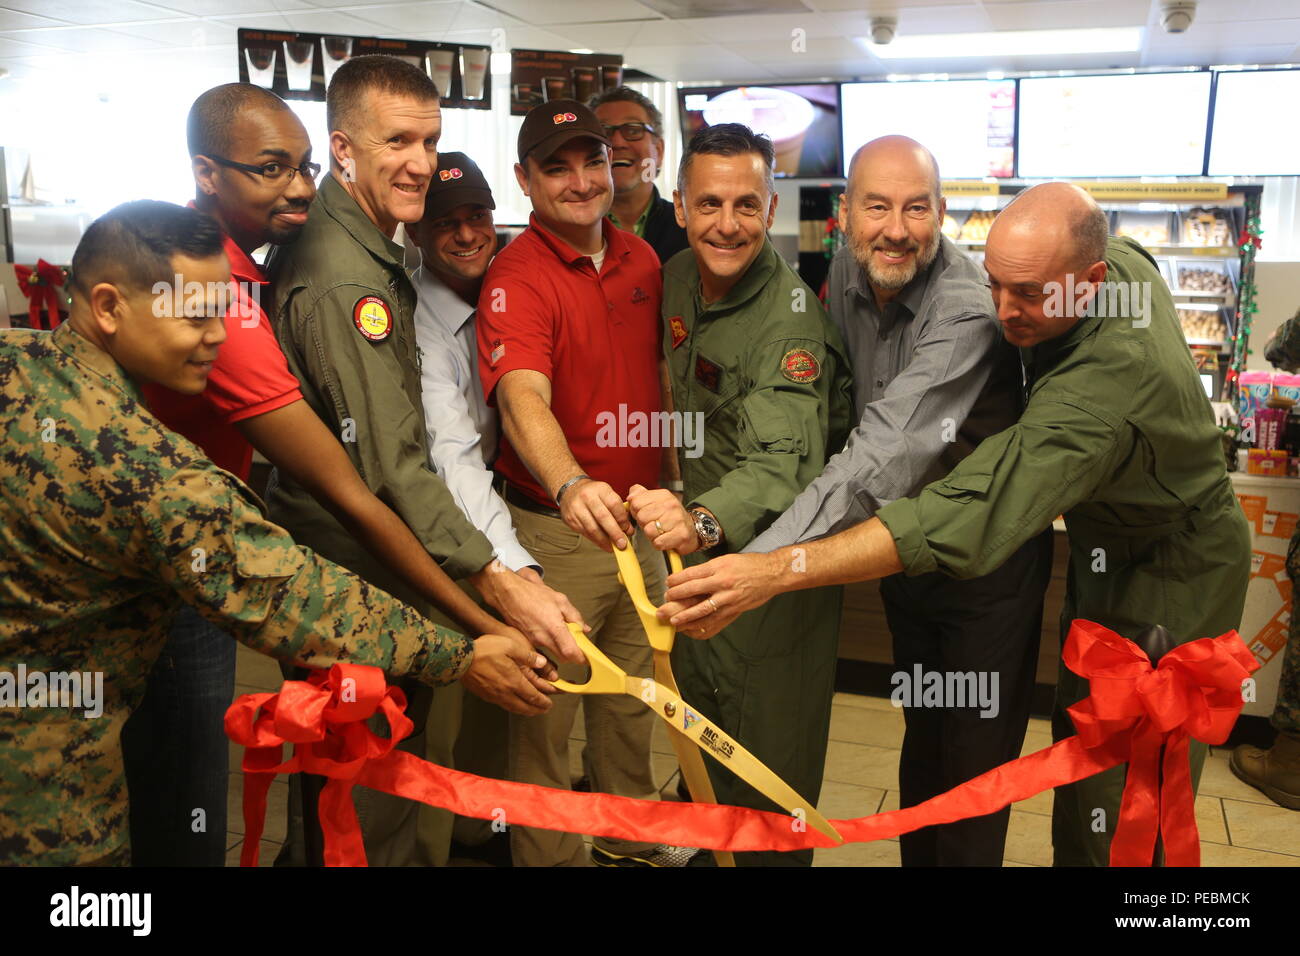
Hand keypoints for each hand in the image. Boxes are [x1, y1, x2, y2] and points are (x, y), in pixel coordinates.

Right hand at [461, 632, 556, 715]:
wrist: (460, 659)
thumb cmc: (484, 650)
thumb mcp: (510, 646)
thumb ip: (527, 656)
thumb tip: (542, 663)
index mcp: (514, 681)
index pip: (533, 696)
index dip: (543, 702)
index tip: (549, 704)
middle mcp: (506, 692)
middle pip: (525, 707)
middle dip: (537, 710)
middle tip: (544, 710)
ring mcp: (495, 696)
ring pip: (514, 708)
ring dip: (525, 711)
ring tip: (532, 710)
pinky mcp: (486, 695)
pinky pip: (504, 705)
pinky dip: (513, 707)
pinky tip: (514, 704)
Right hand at [475, 562, 586, 663]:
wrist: (508, 594)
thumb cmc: (532, 594)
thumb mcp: (560, 600)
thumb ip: (574, 616)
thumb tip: (584, 628)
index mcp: (554, 629)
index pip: (571, 653)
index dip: (581, 658)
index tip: (587, 656)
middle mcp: (543, 639)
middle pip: (563, 658)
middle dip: (573, 655)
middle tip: (578, 645)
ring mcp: (534, 642)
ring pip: (552, 653)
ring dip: (561, 649)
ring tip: (563, 635)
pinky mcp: (527, 641)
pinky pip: (542, 648)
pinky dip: (550, 644)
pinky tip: (550, 632)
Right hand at [558, 477, 632, 551]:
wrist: (570, 491)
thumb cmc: (593, 494)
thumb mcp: (607, 494)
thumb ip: (618, 509)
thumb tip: (628, 529)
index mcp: (600, 489)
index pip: (614, 504)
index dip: (622, 519)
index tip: (627, 529)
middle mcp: (587, 497)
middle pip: (603, 517)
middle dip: (614, 533)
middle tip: (622, 543)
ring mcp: (577, 508)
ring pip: (593, 528)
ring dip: (605, 540)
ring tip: (613, 547)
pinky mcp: (571, 519)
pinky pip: (585, 533)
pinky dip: (596, 540)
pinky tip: (603, 543)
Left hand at [627, 483, 696, 554]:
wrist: (693, 529)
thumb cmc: (671, 517)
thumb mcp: (657, 501)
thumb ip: (640, 495)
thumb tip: (630, 496)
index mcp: (663, 495)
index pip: (636, 502)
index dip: (636, 511)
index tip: (644, 514)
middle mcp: (671, 505)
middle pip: (641, 517)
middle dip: (644, 524)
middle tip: (653, 524)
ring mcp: (677, 520)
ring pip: (648, 531)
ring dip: (651, 535)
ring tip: (660, 532)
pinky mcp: (681, 535)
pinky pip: (658, 543)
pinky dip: (658, 544)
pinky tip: (665, 539)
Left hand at [655, 552, 782, 637]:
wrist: (772, 574)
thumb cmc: (749, 565)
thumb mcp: (726, 560)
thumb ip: (709, 569)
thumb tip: (689, 578)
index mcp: (719, 566)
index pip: (692, 574)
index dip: (677, 580)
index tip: (668, 583)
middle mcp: (722, 582)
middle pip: (693, 591)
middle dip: (676, 598)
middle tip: (664, 604)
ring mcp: (729, 598)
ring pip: (702, 610)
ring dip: (686, 616)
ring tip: (673, 621)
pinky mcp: (734, 610)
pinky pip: (715, 620)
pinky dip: (701, 626)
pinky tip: (691, 629)